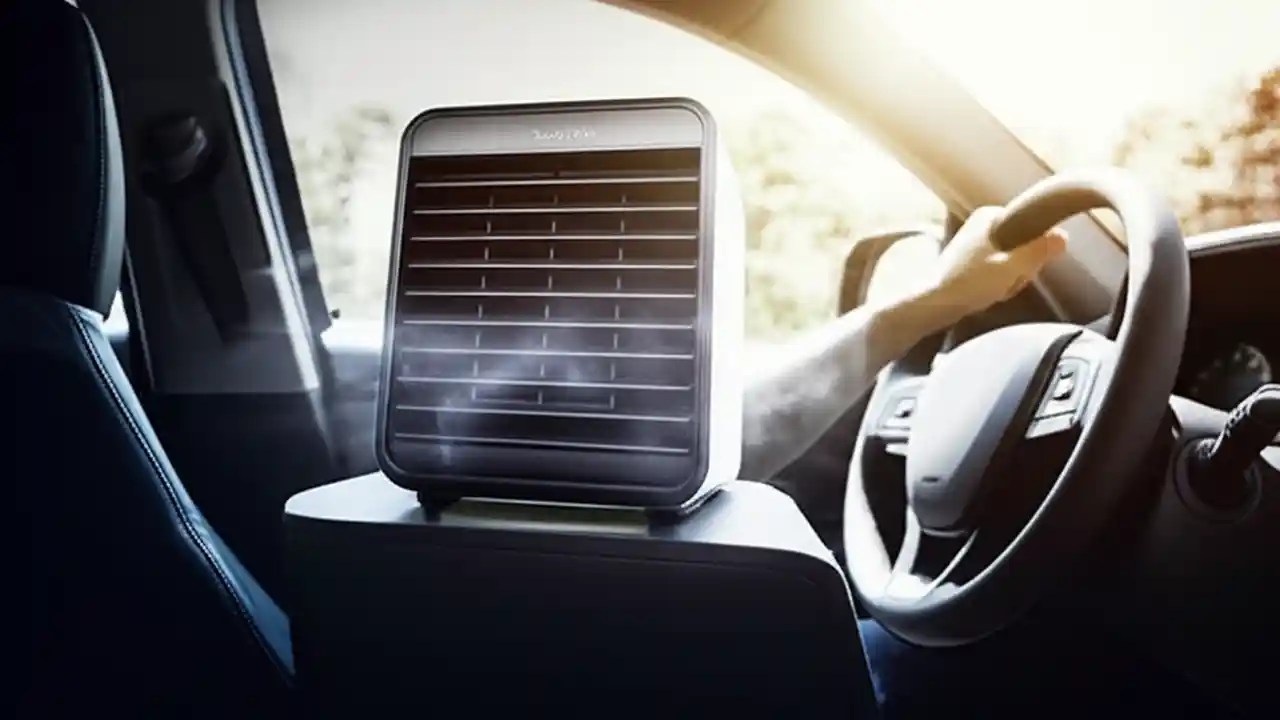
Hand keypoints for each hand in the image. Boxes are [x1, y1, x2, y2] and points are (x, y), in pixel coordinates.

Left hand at [931, 206, 1066, 318]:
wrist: (934, 303)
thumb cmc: (969, 282)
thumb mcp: (1011, 267)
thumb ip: (1039, 251)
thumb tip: (1063, 236)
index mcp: (992, 215)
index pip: (1036, 228)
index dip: (1035, 253)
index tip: (1022, 268)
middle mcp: (984, 222)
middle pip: (1026, 246)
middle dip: (1021, 270)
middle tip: (1004, 282)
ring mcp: (978, 241)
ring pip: (1015, 261)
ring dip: (1010, 279)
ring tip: (994, 289)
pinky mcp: (973, 259)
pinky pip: (1001, 270)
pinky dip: (998, 284)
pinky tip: (987, 293)